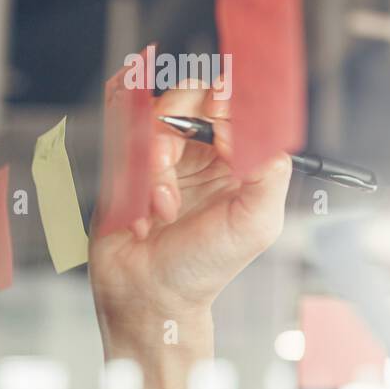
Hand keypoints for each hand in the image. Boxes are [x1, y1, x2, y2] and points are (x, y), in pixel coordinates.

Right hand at [89, 79, 291, 324]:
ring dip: (153, 159)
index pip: (236, 102)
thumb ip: (270, 173)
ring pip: (151, 113)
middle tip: (174, 172)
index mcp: (240, 157)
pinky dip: (127, 162)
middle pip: (189, 95)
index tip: (218, 121)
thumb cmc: (205, 264)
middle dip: (177, 126)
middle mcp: (202, 149)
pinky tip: (142, 198)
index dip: (225, 101)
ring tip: (162, 206)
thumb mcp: (256, 223)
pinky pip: (119, 128)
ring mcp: (162, 151)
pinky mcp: (124, 159)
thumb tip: (266, 130)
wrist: (148, 293)